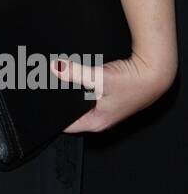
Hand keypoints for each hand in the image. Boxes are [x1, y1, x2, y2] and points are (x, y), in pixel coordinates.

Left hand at [52, 51, 175, 134]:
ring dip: (72, 92)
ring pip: (79, 103)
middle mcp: (99, 119)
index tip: (40, 104)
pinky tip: (79, 77)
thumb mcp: (99, 78)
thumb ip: (75, 73)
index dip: (53, 115)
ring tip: (63, 81)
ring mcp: (104, 110)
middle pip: (72, 113)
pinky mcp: (108, 99)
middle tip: (47, 88)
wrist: (154, 74)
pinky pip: (88, 95)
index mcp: (95, 123)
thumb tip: (55, 68)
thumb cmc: (133, 83)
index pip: (66, 125)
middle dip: (60, 101)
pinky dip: (82, 86)